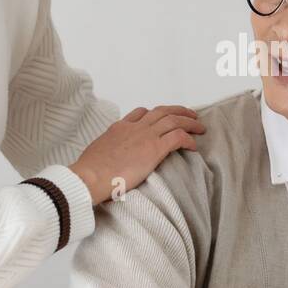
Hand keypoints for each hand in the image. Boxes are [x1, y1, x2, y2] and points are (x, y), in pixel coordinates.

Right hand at [70, 105, 204, 204]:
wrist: (89, 176)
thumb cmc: (88, 172)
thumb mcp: (96, 154)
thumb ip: (106, 152)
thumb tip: (105, 161)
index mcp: (118, 128)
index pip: (140, 113)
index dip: (154, 113)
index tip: (162, 117)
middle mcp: (134, 127)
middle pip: (161, 112)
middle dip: (178, 111)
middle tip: (189, 115)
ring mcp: (145, 136)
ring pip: (173, 120)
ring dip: (189, 122)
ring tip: (199, 126)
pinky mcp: (154, 149)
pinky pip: (178, 137)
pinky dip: (188, 139)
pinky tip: (194, 145)